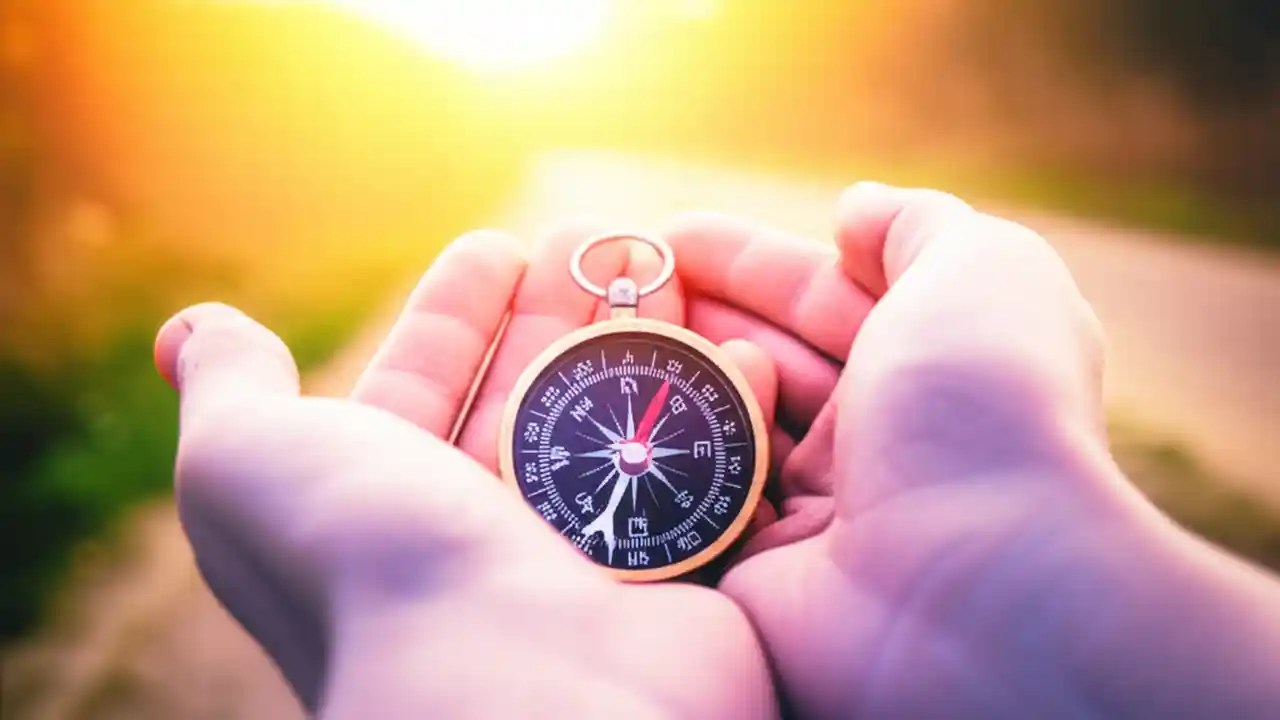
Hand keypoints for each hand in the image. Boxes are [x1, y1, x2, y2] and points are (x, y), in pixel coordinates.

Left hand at [155, 228, 777, 717]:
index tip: (496, 244)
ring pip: (615, 425)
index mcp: (386, 507)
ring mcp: (580, 560)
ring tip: (667, 265)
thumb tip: (190, 330)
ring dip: (641, 343)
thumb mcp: (249, 464)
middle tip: (600, 235)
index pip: (423, 384)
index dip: (453, 312)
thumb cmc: (372, 568)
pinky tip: (740, 348)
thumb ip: (231, 392)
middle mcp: (481, 539)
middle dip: (559, 310)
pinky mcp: (674, 577)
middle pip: (527, 395)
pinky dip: (718, 411)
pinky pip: (699, 476)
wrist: (516, 691)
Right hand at [664, 184, 1279, 717]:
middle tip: (618, 284)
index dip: (744, 260)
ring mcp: (819, 513)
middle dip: (694, 314)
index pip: (817, 298)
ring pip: (722, 429)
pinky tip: (628, 423)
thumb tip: (855, 209)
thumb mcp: (980, 269)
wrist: (970, 580)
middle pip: (762, 358)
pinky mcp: (766, 577)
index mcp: (926, 366)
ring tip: (622, 343)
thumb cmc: (981, 405)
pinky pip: (699, 505)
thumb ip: (918, 225)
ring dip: (675, 382)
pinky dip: (665, 462)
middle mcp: (875, 439)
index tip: (666, 234)